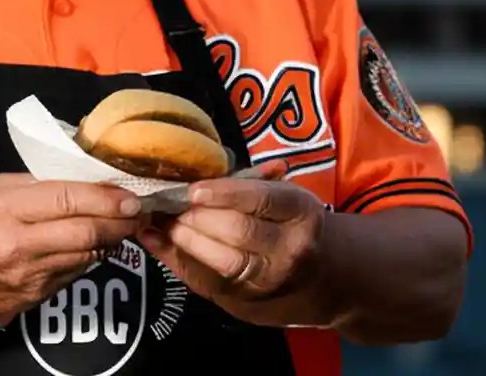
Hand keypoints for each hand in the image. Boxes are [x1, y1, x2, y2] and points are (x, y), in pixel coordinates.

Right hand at [0, 174, 144, 323]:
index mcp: (5, 210)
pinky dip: (91, 258)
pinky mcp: (36, 297)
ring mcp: (29, 275)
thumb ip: (37, 183)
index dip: (105, 198)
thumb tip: (83, 178)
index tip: (130, 196)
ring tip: (124, 225)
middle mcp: (18, 245)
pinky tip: (96, 245)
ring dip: (111, 240)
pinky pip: (75, 273)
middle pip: (84, 232)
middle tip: (140, 211)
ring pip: (86, 256)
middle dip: (119, 221)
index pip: (67, 200)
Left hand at [138, 169, 330, 325]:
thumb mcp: (282, 197)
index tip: (194, 190)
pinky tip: (160, 244)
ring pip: (224, 261)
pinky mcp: (249, 304)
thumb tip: (195, 181)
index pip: (262, 199)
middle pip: (239, 231)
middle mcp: (291, 248)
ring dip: (187, 241)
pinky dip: (179, 261)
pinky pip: (209, 282)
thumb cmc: (292, 224)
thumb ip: (246, 186)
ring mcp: (271, 280)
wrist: (325, 278)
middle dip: (198, 218)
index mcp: (300, 211)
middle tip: (170, 205)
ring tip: (166, 224)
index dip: (225, 194)